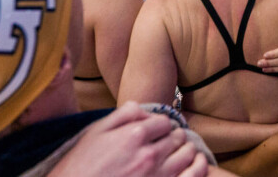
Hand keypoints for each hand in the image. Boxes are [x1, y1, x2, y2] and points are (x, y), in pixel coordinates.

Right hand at [50, 102, 207, 176]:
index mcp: (135, 135)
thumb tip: (141, 107)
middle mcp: (149, 155)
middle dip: (173, 137)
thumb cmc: (81, 164)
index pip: (164, 122)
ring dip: (185, 152)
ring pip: (187, 156)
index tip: (157, 131)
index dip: (161, 126)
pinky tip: (193, 166)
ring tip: (178, 153)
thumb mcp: (96, 132)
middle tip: (167, 142)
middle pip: (177, 138)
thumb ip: (122, 115)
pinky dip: (197, 168)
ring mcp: (157, 176)